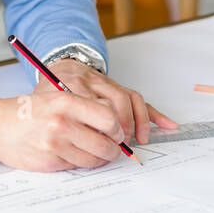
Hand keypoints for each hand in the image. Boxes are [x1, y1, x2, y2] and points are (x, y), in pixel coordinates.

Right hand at [0, 90, 128, 171]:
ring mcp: (55, 145)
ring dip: (100, 158)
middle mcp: (62, 123)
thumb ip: (83, 107)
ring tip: (96, 152)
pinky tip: (75, 154)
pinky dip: (80, 162)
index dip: (117, 128)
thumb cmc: (26, 111)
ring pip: (94, 159)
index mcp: (66, 102)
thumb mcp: (55, 97)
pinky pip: (77, 166)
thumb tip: (113, 122)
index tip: (117, 131)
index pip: (109, 118)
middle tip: (113, 147)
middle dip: (113, 148)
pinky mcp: (50, 162)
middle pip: (106, 144)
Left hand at [36, 59, 176, 145]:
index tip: (103, 142)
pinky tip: (168, 125)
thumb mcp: (45, 101)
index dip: (100, 125)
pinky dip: (155, 114)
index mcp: (73, 85)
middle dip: (121, 124)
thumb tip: (57, 145)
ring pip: (128, 99)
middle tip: (121, 143)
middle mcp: (93, 82)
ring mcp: (109, 84)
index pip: (91, 104)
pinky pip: (139, 99)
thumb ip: (53, 117)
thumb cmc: (53, 90)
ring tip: (138, 139)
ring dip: (137, 120)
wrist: (61, 67)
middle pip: (114, 100)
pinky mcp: (120, 87)